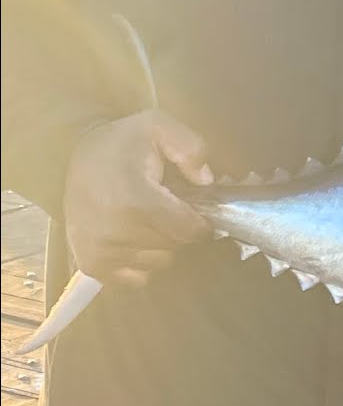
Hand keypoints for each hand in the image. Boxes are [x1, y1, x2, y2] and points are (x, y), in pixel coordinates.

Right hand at [62, 109, 212, 286]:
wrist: (72, 155)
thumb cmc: (123, 143)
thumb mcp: (159, 126)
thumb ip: (191, 148)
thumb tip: (207, 180)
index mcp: (136, 201)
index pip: (188, 230)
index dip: (201, 220)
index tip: (194, 207)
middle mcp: (116, 232)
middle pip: (175, 246)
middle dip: (179, 228)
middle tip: (165, 207)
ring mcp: (101, 252)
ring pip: (159, 263)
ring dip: (161, 245)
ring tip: (146, 219)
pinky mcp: (92, 265)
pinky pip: (136, 279)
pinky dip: (142, 262)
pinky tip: (133, 238)